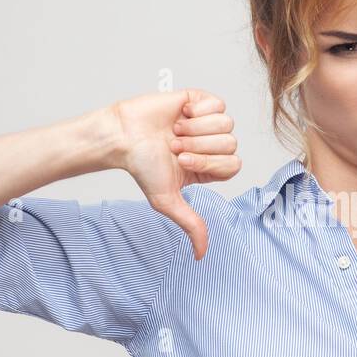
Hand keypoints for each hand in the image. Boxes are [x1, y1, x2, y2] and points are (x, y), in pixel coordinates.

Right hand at [108, 88, 240, 259]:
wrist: (124, 136)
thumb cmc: (142, 167)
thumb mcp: (167, 201)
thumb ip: (191, 224)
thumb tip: (201, 255)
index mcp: (210, 167)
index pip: (232, 164)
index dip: (208, 162)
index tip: (181, 161)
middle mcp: (212, 145)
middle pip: (230, 143)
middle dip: (199, 146)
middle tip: (174, 146)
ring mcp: (207, 122)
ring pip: (226, 124)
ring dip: (195, 129)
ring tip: (175, 132)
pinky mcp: (200, 101)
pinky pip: (217, 104)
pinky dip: (197, 111)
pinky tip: (180, 115)